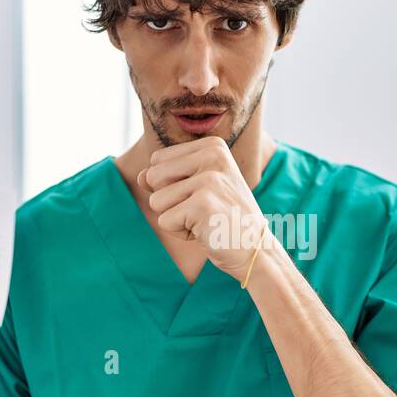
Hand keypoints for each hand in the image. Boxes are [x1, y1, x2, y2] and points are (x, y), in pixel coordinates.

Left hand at [137, 136, 271, 282]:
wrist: (256, 250)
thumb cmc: (224, 218)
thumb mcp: (197, 189)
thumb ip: (166, 177)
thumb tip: (141, 176)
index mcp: (213, 146)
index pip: (158, 160)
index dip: (171, 185)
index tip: (202, 196)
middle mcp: (212, 156)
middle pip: (153, 177)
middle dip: (169, 201)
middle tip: (202, 210)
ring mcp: (208, 180)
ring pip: (156, 201)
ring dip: (176, 218)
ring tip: (205, 220)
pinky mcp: (202, 205)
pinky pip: (165, 221)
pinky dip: (181, 233)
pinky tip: (206, 231)